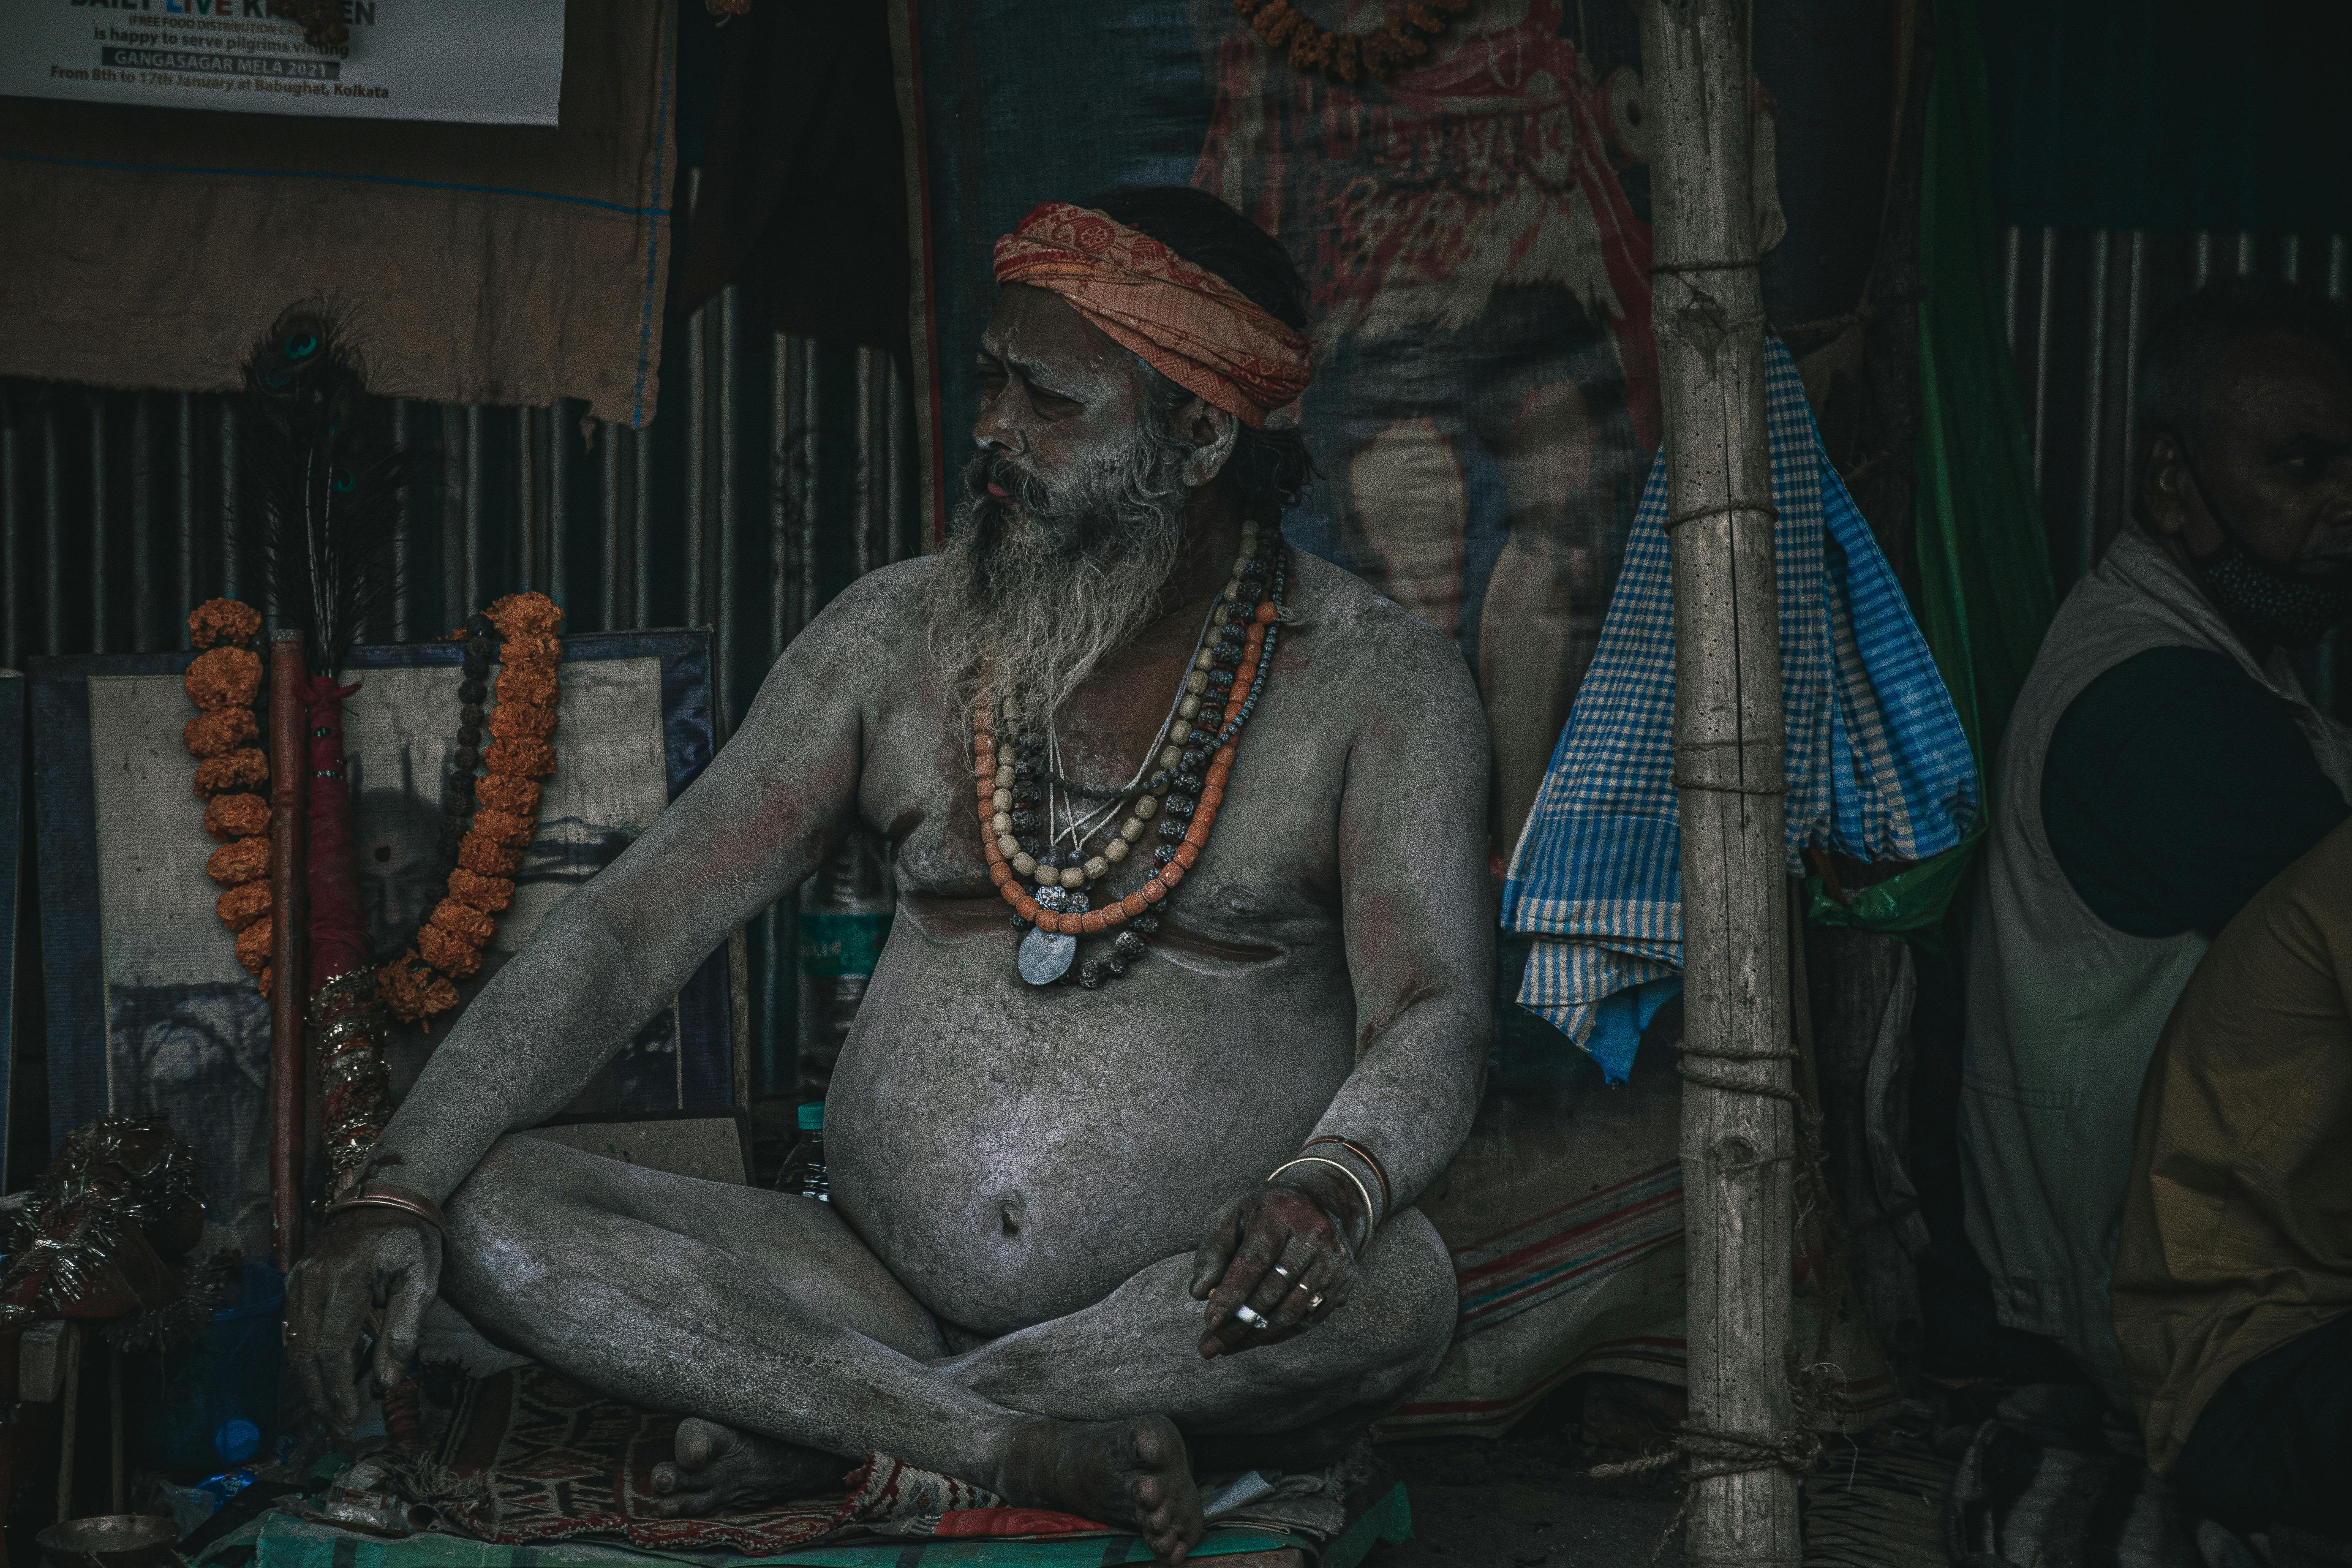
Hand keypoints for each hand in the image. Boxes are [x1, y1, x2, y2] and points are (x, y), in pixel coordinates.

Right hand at [284, 1206, 442, 1432]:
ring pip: (293, 1344)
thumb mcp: (421, 1279)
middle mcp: (310, 1280)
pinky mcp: (296, 1279)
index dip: (337, 1389)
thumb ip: (405, 1330)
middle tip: (336, 1426)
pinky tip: (325, 1377)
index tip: (349, 1418)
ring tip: (331, 1410)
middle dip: (319, 1395)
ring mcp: (298, 1279)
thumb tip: (388, 1382)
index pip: (330, 1349)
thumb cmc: (411, 1237)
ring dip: (310, 1381)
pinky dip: (307, 1357)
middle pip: (303, 1353)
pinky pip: (294, 1328)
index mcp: (343, 1279)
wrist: (388, 1194)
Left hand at [1188, 1173, 1362, 1358]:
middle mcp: (1314, 1233)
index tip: (1209, 1321)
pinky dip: (1281, 1334)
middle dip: (1238, 1324)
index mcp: (1281, 1211)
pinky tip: (1256, 1339)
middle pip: (1274, 1290)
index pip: (1255, 1259)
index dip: (1232, 1293)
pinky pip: (1311, 1318)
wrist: (1317, 1202)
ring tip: (1227, 1347)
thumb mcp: (1231, 1219)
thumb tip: (1199, 1293)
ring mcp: (1334, 1258)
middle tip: (1208, 1346)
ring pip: (1293, 1310)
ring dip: (1257, 1336)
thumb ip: (1212, 1253)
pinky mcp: (1345, 1278)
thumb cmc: (1262, 1214)